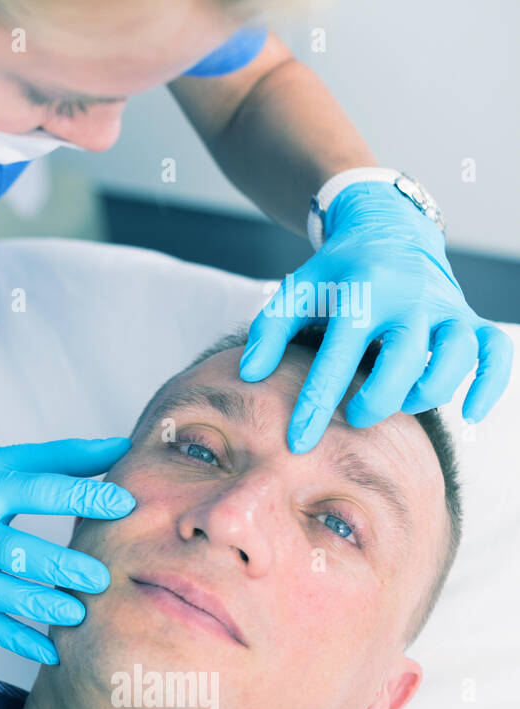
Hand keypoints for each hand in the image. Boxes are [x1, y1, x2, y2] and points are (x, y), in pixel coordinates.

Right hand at [0, 438, 134, 664]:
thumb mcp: (8, 461)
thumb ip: (65, 457)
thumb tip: (123, 448)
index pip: (37, 491)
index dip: (81, 497)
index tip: (124, 504)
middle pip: (13, 550)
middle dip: (58, 565)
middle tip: (101, 578)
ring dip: (37, 604)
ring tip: (78, 614)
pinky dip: (16, 640)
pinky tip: (51, 652)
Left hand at [240, 181, 512, 452]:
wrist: (387, 231)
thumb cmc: (335, 275)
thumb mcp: (295, 292)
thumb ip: (268, 331)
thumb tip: (249, 374)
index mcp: (361, 294)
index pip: (337, 357)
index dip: (316, 404)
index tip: (297, 442)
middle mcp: (408, 301)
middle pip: (403, 360)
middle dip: (377, 400)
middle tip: (353, 418)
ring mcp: (444, 309)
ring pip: (455, 357)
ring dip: (428, 392)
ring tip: (400, 404)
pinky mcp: (468, 317)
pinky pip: (496, 351)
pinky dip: (491, 383)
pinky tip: (469, 413)